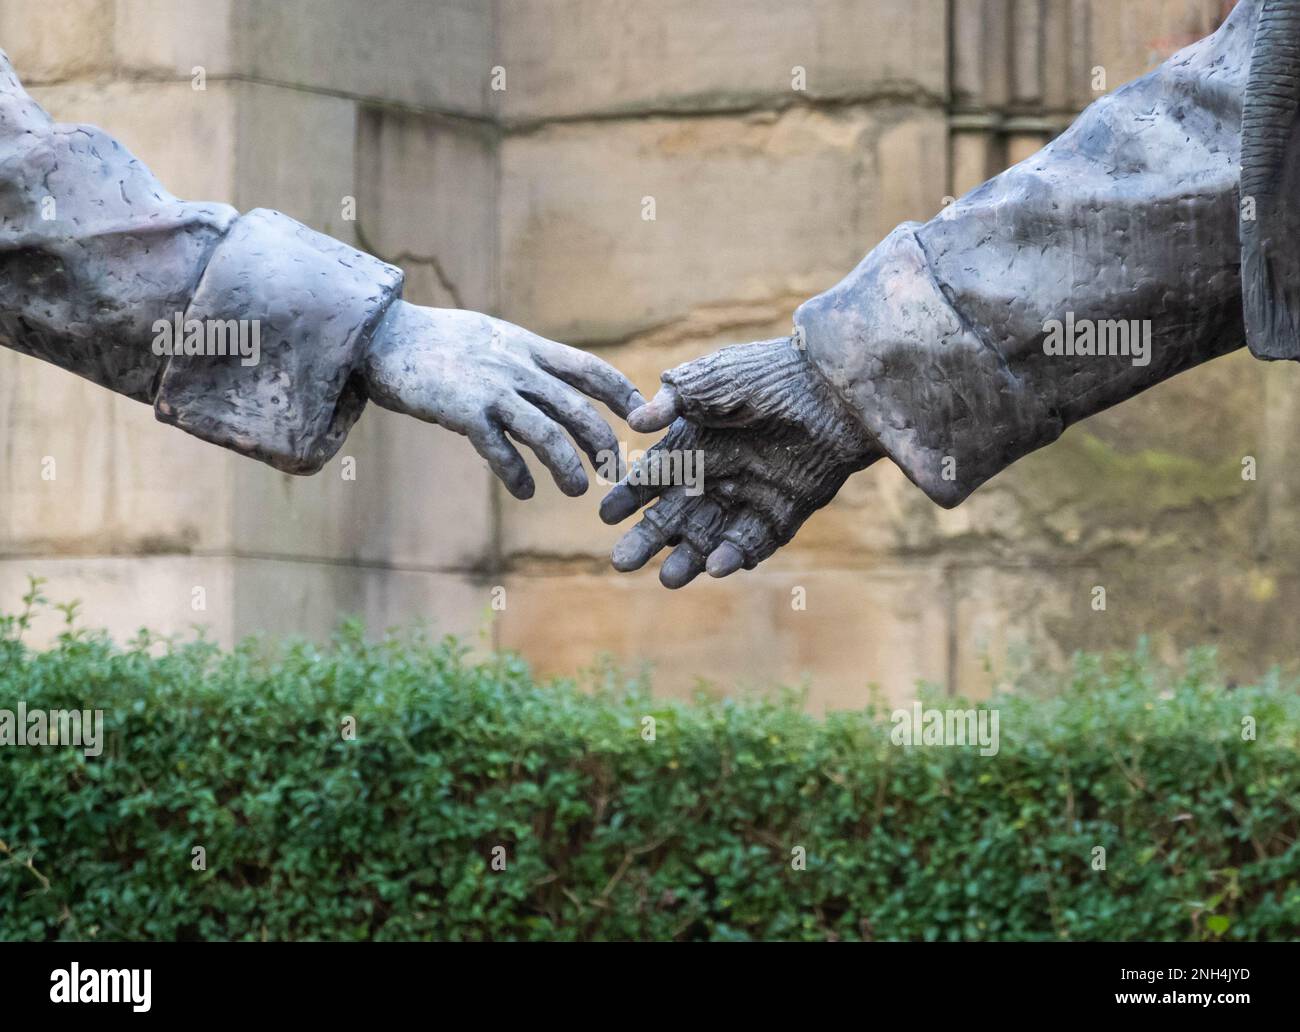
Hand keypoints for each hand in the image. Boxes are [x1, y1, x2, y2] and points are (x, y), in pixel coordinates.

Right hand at [363, 302, 643, 497]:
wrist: (381, 337)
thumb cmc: (437, 341)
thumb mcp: (492, 337)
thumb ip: (524, 358)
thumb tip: (554, 381)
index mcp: (528, 346)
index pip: (590, 368)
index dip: (622, 393)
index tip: (640, 417)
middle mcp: (517, 366)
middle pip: (577, 408)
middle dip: (602, 442)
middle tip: (614, 471)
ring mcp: (491, 388)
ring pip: (547, 433)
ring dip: (567, 466)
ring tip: (578, 490)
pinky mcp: (463, 411)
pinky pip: (500, 450)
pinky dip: (517, 473)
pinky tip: (526, 490)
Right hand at [600, 337, 883, 587]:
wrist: (834, 387)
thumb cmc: (770, 374)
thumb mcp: (713, 378)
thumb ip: (674, 399)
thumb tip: (635, 422)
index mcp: (695, 442)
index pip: (654, 476)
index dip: (630, 496)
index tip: (606, 516)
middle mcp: (718, 473)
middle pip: (674, 515)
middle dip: (649, 539)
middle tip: (622, 563)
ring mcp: (750, 494)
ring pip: (710, 536)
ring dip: (688, 558)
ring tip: (668, 580)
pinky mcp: (784, 510)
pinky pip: (755, 541)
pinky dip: (735, 555)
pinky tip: (716, 566)